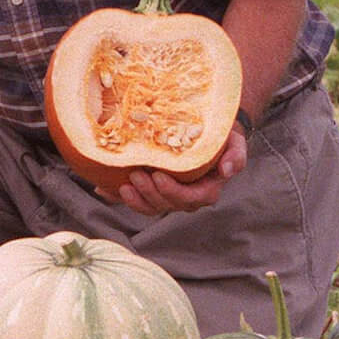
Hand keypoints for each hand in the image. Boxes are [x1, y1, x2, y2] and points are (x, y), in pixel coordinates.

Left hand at [98, 127, 247, 216]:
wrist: (205, 131)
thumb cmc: (220, 137)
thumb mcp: (234, 143)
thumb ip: (236, 157)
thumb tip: (227, 172)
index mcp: (205, 191)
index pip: (188, 199)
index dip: (172, 192)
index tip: (159, 176)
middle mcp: (185, 198)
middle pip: (165, 205)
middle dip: (149, 193)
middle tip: (136, 174)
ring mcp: (166, 196)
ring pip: (150, 206)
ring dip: (135, 199)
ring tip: (123, 184)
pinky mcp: (150, 190)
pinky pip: (135, 198)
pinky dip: (117, 196)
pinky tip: (103, 189)